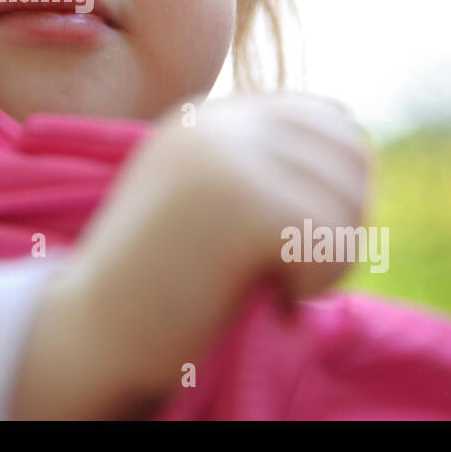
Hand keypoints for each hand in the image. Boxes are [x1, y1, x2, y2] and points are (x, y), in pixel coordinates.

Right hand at [53, 91, 374, 410]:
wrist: (92, 335)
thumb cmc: (155, 285)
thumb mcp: (205, 199)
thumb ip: (261, 163)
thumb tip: (358, 144)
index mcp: (206, 117)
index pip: (326, 118)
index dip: (340, 181)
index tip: (302, 237)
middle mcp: (216, 122)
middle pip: (350, 154)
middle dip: (341, 222)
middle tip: (290, 271)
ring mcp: (225, 157)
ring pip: (348, 198)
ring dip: (328, 260)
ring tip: (274, 285)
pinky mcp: (241, 202)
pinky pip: (333, 237)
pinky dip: (315, 283)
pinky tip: (272, 297)